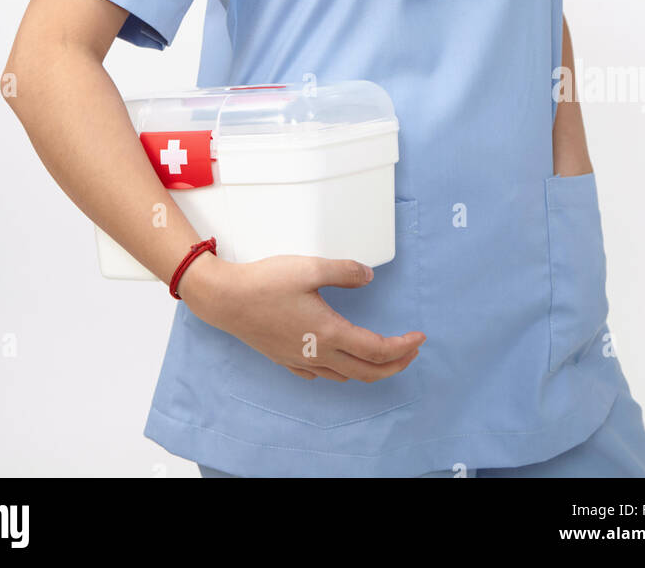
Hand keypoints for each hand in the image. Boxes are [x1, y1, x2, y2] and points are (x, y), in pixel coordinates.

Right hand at [180, 252, 425, 382]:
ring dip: (371, 369)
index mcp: (329, 333)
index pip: (377, 350)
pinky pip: (322, 374)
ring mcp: (300, 360)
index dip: (403, 347)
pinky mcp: (285, 358)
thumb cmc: (265, 283)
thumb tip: (368, 277)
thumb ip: (344, 271)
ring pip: (345, 376)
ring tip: (382, 355)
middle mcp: (318, 353)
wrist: (225, 300)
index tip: (419, 338)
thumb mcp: (309, 268)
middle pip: (367, 371)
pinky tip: (338, 359)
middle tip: (411, 351)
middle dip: (395, 364)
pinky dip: (342, 370)